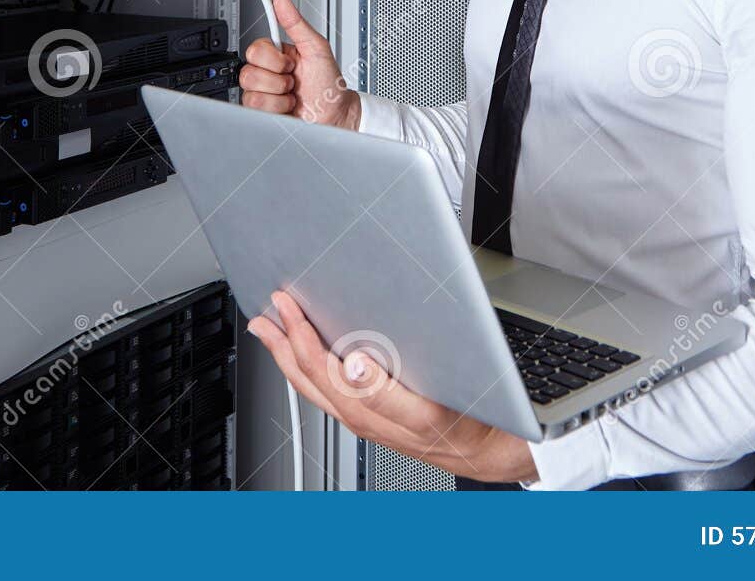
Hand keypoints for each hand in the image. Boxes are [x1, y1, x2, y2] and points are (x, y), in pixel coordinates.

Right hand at [239, 0, 360, 129]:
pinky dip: (277, 108)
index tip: (289, 62)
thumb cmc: (328, 83)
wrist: (335, 114)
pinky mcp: (261, 112)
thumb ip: (296, 23)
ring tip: (292, 95)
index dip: (274, 58)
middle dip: (279, 78)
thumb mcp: (316, 47)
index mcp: (276, 55)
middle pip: (249, 70)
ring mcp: (262, 93)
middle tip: (294, 80)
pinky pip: (254, 107)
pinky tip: (287, 106)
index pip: (255, 49)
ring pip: (251, 90)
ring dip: (279, 94)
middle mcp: (266, 73)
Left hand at [248, 290, 536, 484]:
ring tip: (268, 326)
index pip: (336, 376)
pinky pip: (321, 394)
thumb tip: (353, 364)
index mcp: (388, 413)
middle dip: (290, 340)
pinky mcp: (363, 419)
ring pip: (312, 388)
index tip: (296, 314)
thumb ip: (392, 391)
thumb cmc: (473, 422)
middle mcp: (367, 420)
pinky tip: (295, 353)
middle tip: (277, 304)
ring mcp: (362, 421)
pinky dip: (301, 369)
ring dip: (286, 354)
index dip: (310, 343)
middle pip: (316, 380)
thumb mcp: (443, 405)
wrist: (487, 451)